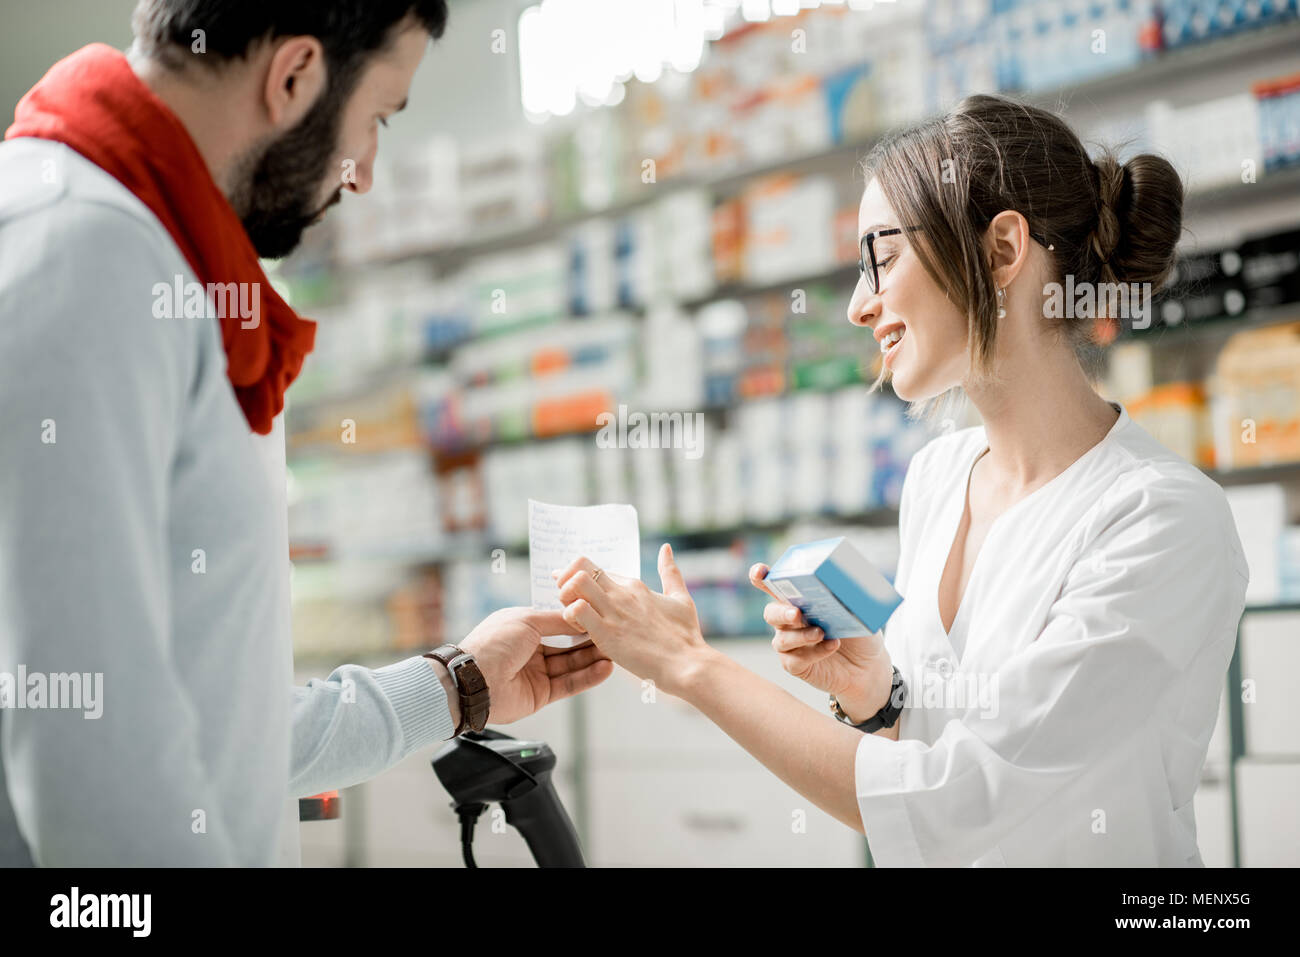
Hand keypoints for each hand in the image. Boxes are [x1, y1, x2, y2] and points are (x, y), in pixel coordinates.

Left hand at [458, 607, 613, 724]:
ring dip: (592, 659)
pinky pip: (568, 684)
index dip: (578, 621)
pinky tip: (605, 669)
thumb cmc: (494, 643)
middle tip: (613, 636)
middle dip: (590, 641)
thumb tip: (580, 616)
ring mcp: (536, 673)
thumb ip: (557, 620)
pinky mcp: (541, 694)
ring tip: (614, 653)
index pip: (558, 623)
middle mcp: (530, 649)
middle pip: (567, 645)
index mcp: (523, 627)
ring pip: (571, 665)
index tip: (600, 616)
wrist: (474, 680)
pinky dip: (587, 678)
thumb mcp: (527, 621)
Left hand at [553, 544, 711, 697]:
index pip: (597, 570)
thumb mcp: (681, 598)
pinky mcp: (606, 633)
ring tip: (570, 615)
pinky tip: (577, 630)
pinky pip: (577, 611)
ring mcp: (614, 611)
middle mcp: (621, 593)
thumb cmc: (686, 636)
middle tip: (568, 599)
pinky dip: (569, 617)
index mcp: (635, 585)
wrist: (688, 663)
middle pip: (581, 566)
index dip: (580, 577)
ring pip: (575, 583)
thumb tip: (666, 548)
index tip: (570, 586)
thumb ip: (670, 572)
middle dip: (566, 579)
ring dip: (565, 596)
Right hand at [748, 562, 892, 718]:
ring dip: (801, 635)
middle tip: (798, 614)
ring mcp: (790, 644)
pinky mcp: (795, 665)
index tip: (760, 572)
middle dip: (782, 612)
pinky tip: (831, 646)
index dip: (761, 577)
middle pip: (771, 613)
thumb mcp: (858, 611)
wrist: (869, 667)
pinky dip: (814, 653)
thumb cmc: (859, 634)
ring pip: (782, 639)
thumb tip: (846, 581)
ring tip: (821, 633)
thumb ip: (847, 597)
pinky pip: (794, 660)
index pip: (773, 586)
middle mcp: (788, 621)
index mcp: (798, 600)